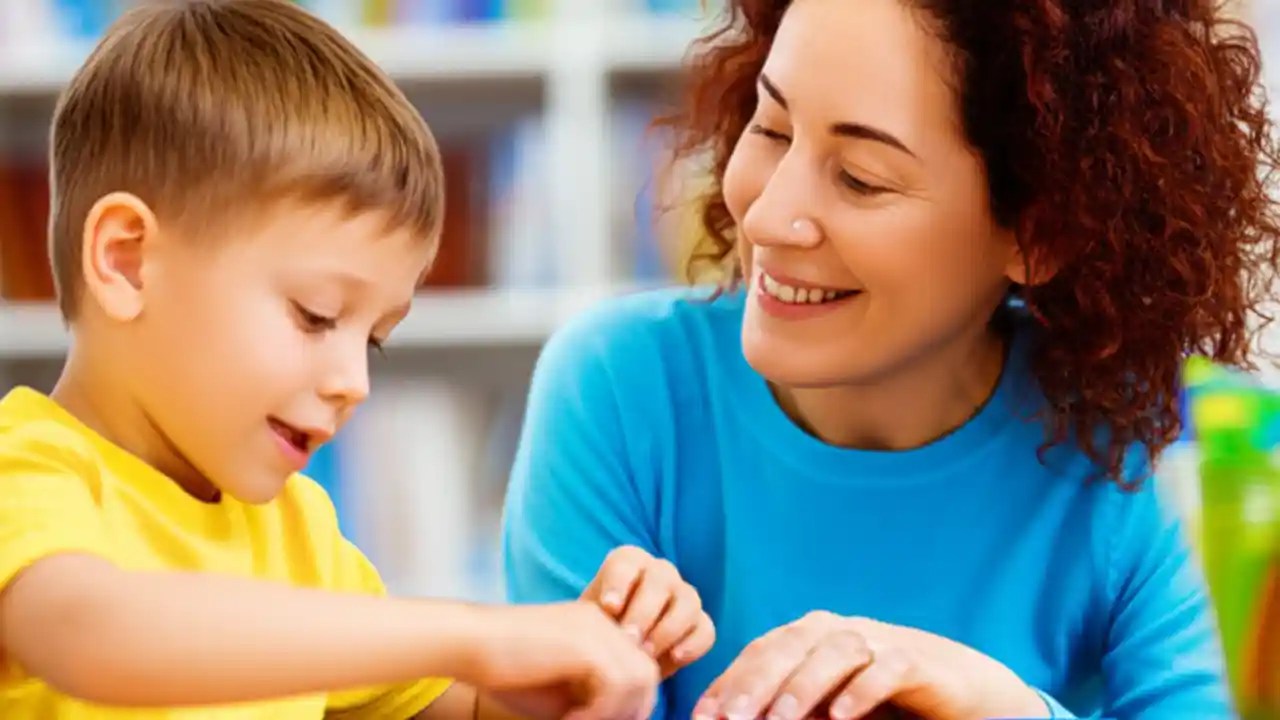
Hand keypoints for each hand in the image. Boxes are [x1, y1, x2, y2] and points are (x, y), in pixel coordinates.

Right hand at [467, 601, 660, 719]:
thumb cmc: (507, 673)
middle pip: (647, 674)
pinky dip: (599, 713)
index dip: (628, 707)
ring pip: (639, 680)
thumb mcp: (562, 694)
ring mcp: (597, 627)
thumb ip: (598, 704)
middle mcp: (604, 622)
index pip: (639, 670)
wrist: (467, 644)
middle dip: (629, 711)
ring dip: (614, 715)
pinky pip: (616, 686)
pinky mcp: (585, 641)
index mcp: (600, 629)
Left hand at [581, 545, 715, 677]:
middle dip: (643, 612)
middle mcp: (660, 573)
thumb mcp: (584, 621)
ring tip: (646, 655)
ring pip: (687, 602)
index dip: (619, 583)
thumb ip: (586, 616)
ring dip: (667, 629)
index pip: (627, 561)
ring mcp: (684, 596)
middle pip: (660, 580)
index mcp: (629, 562)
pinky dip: (693, 644)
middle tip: (627, 639)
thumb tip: (594, 620)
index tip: (609, 607)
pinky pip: (706, 629)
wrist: (614, 659)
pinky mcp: (700, 624)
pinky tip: (674, 658)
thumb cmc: (594, 632)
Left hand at [693, 612, 1046, 719]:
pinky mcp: (916, 660)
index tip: (703, 715)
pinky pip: (886, 668)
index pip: (759, 652)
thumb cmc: (878, 694)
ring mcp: (878, 640)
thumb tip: (732, 719)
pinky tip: (842, 715)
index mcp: (808, 635)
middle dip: (757, 682)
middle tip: (734, 718)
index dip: (729, 681)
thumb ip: (786, 707)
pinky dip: (862, 689)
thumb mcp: (823, 702)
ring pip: (834, 652)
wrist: (955, 684)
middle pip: (790, 645)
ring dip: (805, 686)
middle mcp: (838, 630)